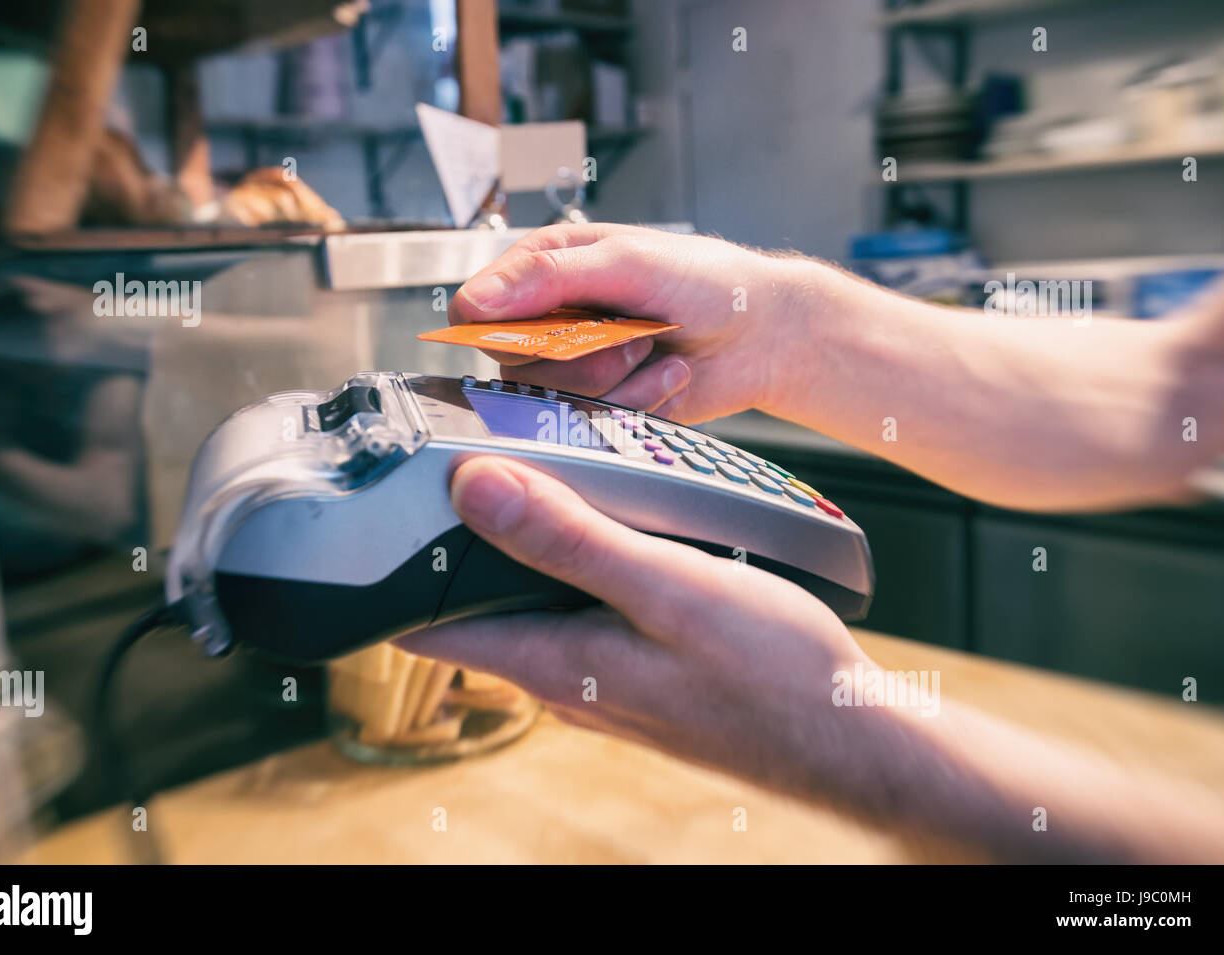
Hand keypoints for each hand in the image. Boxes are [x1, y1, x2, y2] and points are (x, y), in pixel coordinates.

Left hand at [396, 455, 869, 793]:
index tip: (374, 509)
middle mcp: (565, 675)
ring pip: (535, 602)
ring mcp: (602, 674)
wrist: (850, 736)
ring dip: (529, 546)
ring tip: (549, 479)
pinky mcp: (639, 666)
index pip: (429, 623)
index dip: (390, 569)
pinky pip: (585, 608)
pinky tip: (621, 528)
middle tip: (469, 463)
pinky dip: (582, 563)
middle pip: (479, 604)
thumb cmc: (773, 676)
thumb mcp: (667, 588)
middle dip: (463, 540)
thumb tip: (474, 489)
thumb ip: (569, 540)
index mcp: (552, 659)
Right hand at [449, 224, 809, 422]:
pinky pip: (595, 424)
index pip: (482, 311)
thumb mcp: (626, 261)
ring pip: (554, 401)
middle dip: (581, 356)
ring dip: (617, 381)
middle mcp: (551, 323)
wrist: (762, 332)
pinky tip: (666, 377)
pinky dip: (639, 403)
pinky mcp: (602, 409)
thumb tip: (476, 302)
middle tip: (632, 331)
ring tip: (656, 351)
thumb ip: (549, 278)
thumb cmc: (705, 280)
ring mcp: (575, 370)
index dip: (508, 328)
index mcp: (544, 272)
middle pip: (517, 365)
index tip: (554, 330)